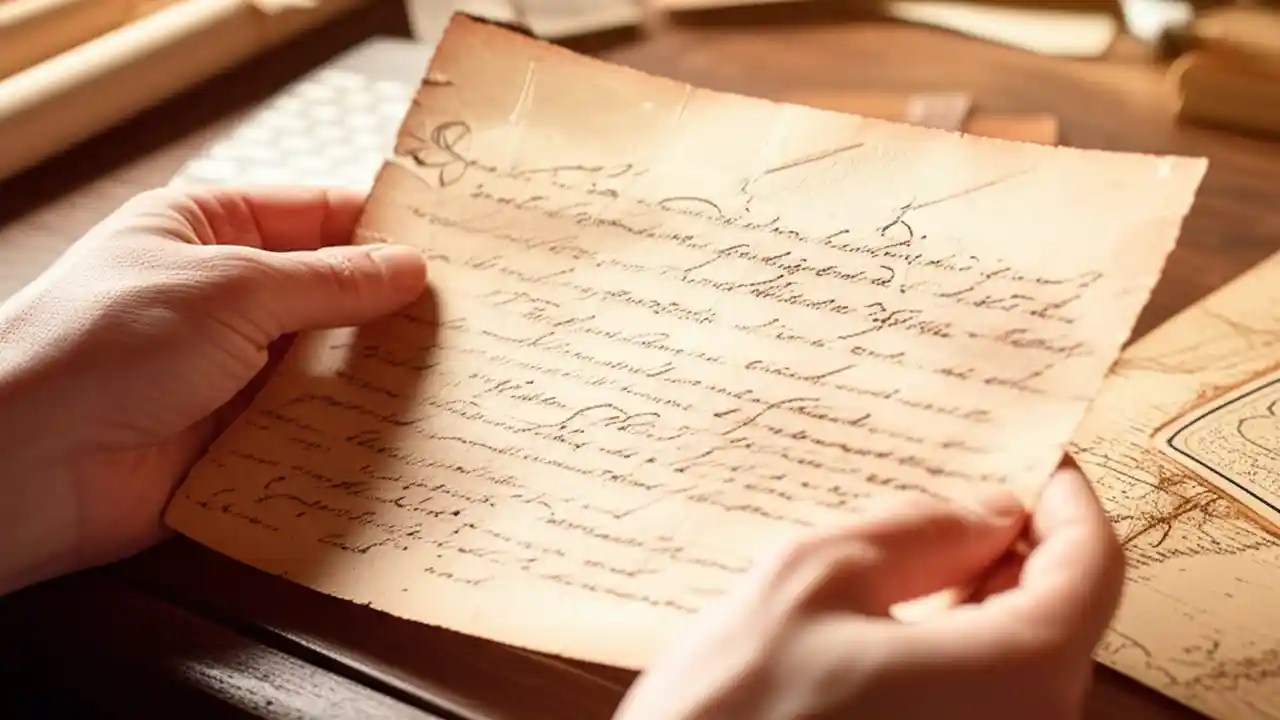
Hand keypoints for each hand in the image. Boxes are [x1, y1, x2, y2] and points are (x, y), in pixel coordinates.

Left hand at [0, 188, 426, 593]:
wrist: (34, 463)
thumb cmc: (108, 343)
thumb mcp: (233, 288)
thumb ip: (328, 281)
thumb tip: (409, 267)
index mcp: (205, 229)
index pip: (313, 214)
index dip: (380, 225)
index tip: (452, 242)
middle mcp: (220, 294)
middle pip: (326, 291)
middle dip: (388, 305)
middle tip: (471, 314)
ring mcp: (228, 366)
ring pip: (324, 362)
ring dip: (374, 371)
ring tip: (455, 369)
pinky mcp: (237, 434)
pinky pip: (309, 423)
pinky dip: (349, 425)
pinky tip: (405, 426)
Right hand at [615, 463, 1124, 719]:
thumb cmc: (735, 705)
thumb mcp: (816, 577)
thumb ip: (921, 532)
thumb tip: (990, 513)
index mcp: (1016, 675)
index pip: (1092, 566)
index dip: (1066, 501)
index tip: (1034, 459)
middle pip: (1062, 614)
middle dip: (1018, 543)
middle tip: (961, 488)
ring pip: (1022, 656)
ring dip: (984, 593)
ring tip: (918, 545)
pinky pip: (984, 694)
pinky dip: (960, 643)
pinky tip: (901, 613)